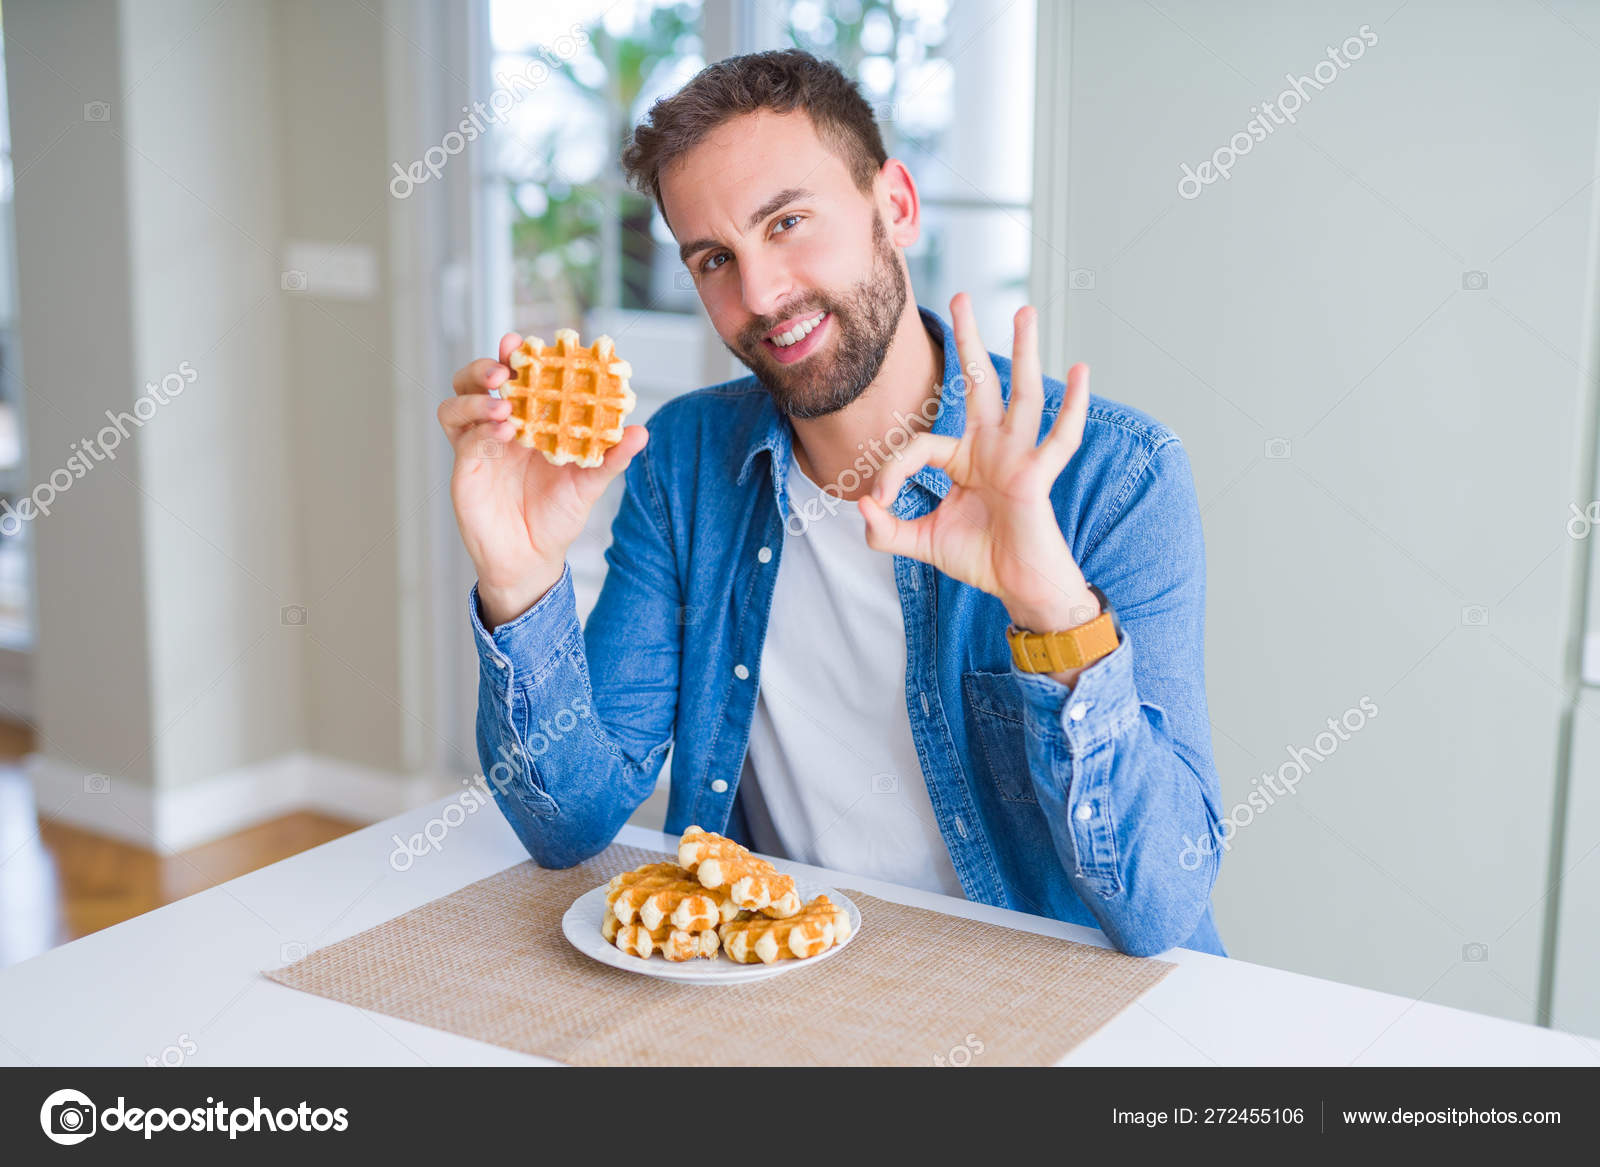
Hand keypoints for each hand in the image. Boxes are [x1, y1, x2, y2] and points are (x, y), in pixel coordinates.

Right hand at [438, 332, 647, 626]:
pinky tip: (501, 433)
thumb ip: (611, 458)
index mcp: (528, 421)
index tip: (530, 344)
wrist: (532, 559)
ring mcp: (477, 444)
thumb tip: (642, 432)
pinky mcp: (464, 467)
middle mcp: (498, 426)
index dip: (520, 357)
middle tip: (507, 367)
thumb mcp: (589, 485)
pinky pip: (461, 437)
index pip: (517, 378)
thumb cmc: (558, 516)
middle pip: (476, 379)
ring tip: (503, 403)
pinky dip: (478, 428)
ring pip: (457, 401)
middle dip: (487, 365)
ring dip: (476, 394)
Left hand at [859, 294, 1098, 633]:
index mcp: (964, 458)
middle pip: (980, 384)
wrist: (1016, 588)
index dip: (891, 471)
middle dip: (969, 341)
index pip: (919, 446)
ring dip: (1024, 352)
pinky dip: (1073, 406)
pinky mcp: (1038, 475)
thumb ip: (886, 529)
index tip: (877, 501)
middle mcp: (992, 447)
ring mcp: (1018, 456)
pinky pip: (1060, 438)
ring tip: (1026, 311)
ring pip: (1022, 395)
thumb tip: (861, 504)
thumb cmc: (979, 559)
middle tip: (963, 296)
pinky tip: (1082, 372)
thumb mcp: (920, 543)